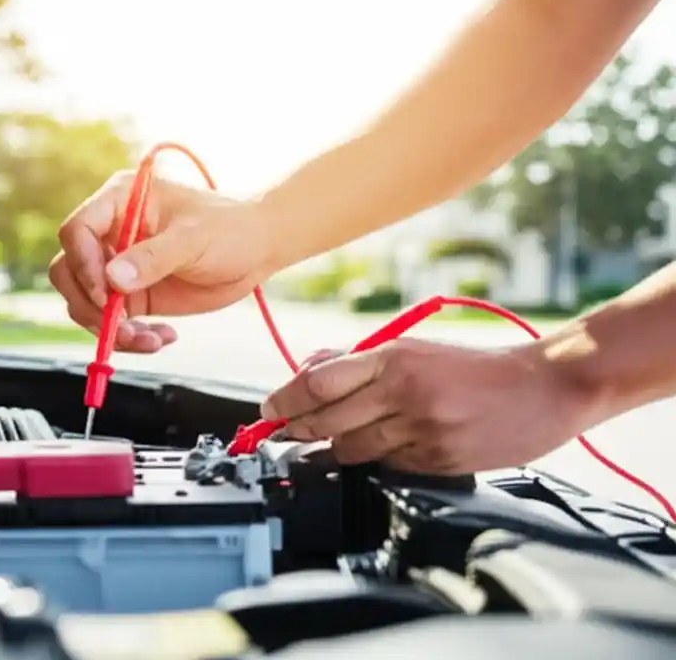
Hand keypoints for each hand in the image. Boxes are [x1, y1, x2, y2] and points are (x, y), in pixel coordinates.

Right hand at [48, 170, 267, 352]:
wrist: (257, 250)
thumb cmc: (230, 229)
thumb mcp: (194, 239)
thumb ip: (153, 258)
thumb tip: (113, 279)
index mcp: (118, 202)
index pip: (76, 231)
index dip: (84, 265)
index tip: (108, 295)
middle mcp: (110, 234)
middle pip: (68, 271)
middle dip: (90, 305)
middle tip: (122, 326)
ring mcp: (117, 267)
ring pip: (84, 302)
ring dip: (109, 329)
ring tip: (149, 339)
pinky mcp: (129, 296)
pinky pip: (110, 323)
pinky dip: (128, 338)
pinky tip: (161, 338)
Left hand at [260, 338, 592, 474]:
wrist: (544, 388)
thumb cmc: (474, 366)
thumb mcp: (412, 349)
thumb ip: (356, 361)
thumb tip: (305, 371)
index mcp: (394, 359)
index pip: (317, 383)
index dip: (284, 400)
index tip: (270, 408)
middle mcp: (404, 394)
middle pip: (325, 422)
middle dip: (296, 430)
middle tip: (282, 432)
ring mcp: (421, 431)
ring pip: (351, 450)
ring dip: (331, 448)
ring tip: (326, 441)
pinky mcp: (437, 461)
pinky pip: (386, 466)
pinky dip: (373, 459)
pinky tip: (378, 448)